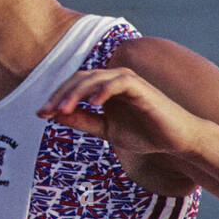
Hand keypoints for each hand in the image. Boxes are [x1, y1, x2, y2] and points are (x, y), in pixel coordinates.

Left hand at [37, 66, 204, 162]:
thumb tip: (56, 115)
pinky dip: (103, 90)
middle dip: (60, 94)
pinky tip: (92, 104)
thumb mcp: (107, 130)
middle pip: (80, 78)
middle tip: (46, 111)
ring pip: (95, 78)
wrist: (177, 140)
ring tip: (63, 109)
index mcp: (105, 88)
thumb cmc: (145, 134)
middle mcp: (114, 79)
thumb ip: (84, 121)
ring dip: (76, 92)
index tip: (41, 114)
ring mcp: (128, 81)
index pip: (75, 85)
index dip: (57, 97)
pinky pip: (118, 83)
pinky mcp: (141, 87)